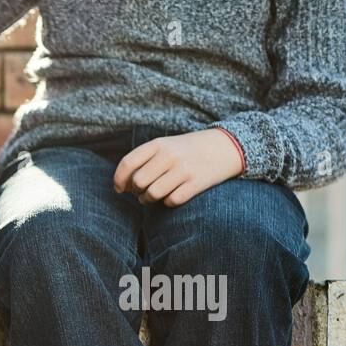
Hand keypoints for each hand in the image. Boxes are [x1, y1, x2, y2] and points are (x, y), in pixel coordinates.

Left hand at [113, 129, 244, 206]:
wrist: (226, 146)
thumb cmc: (187, 150)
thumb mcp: (165, 146)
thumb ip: (144, 161)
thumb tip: (123, 185)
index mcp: (159, 144)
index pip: (128, 163)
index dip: (119, 179)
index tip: (120, 189)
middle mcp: (170, 155)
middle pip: (138, 182)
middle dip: (136, 191)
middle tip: (141, 191)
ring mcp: (184, 169)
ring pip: (153, 194)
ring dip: (149, 199)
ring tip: (153, 196)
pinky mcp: (197, 183)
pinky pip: (171, 201)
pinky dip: (168, 202)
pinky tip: (172, 196)